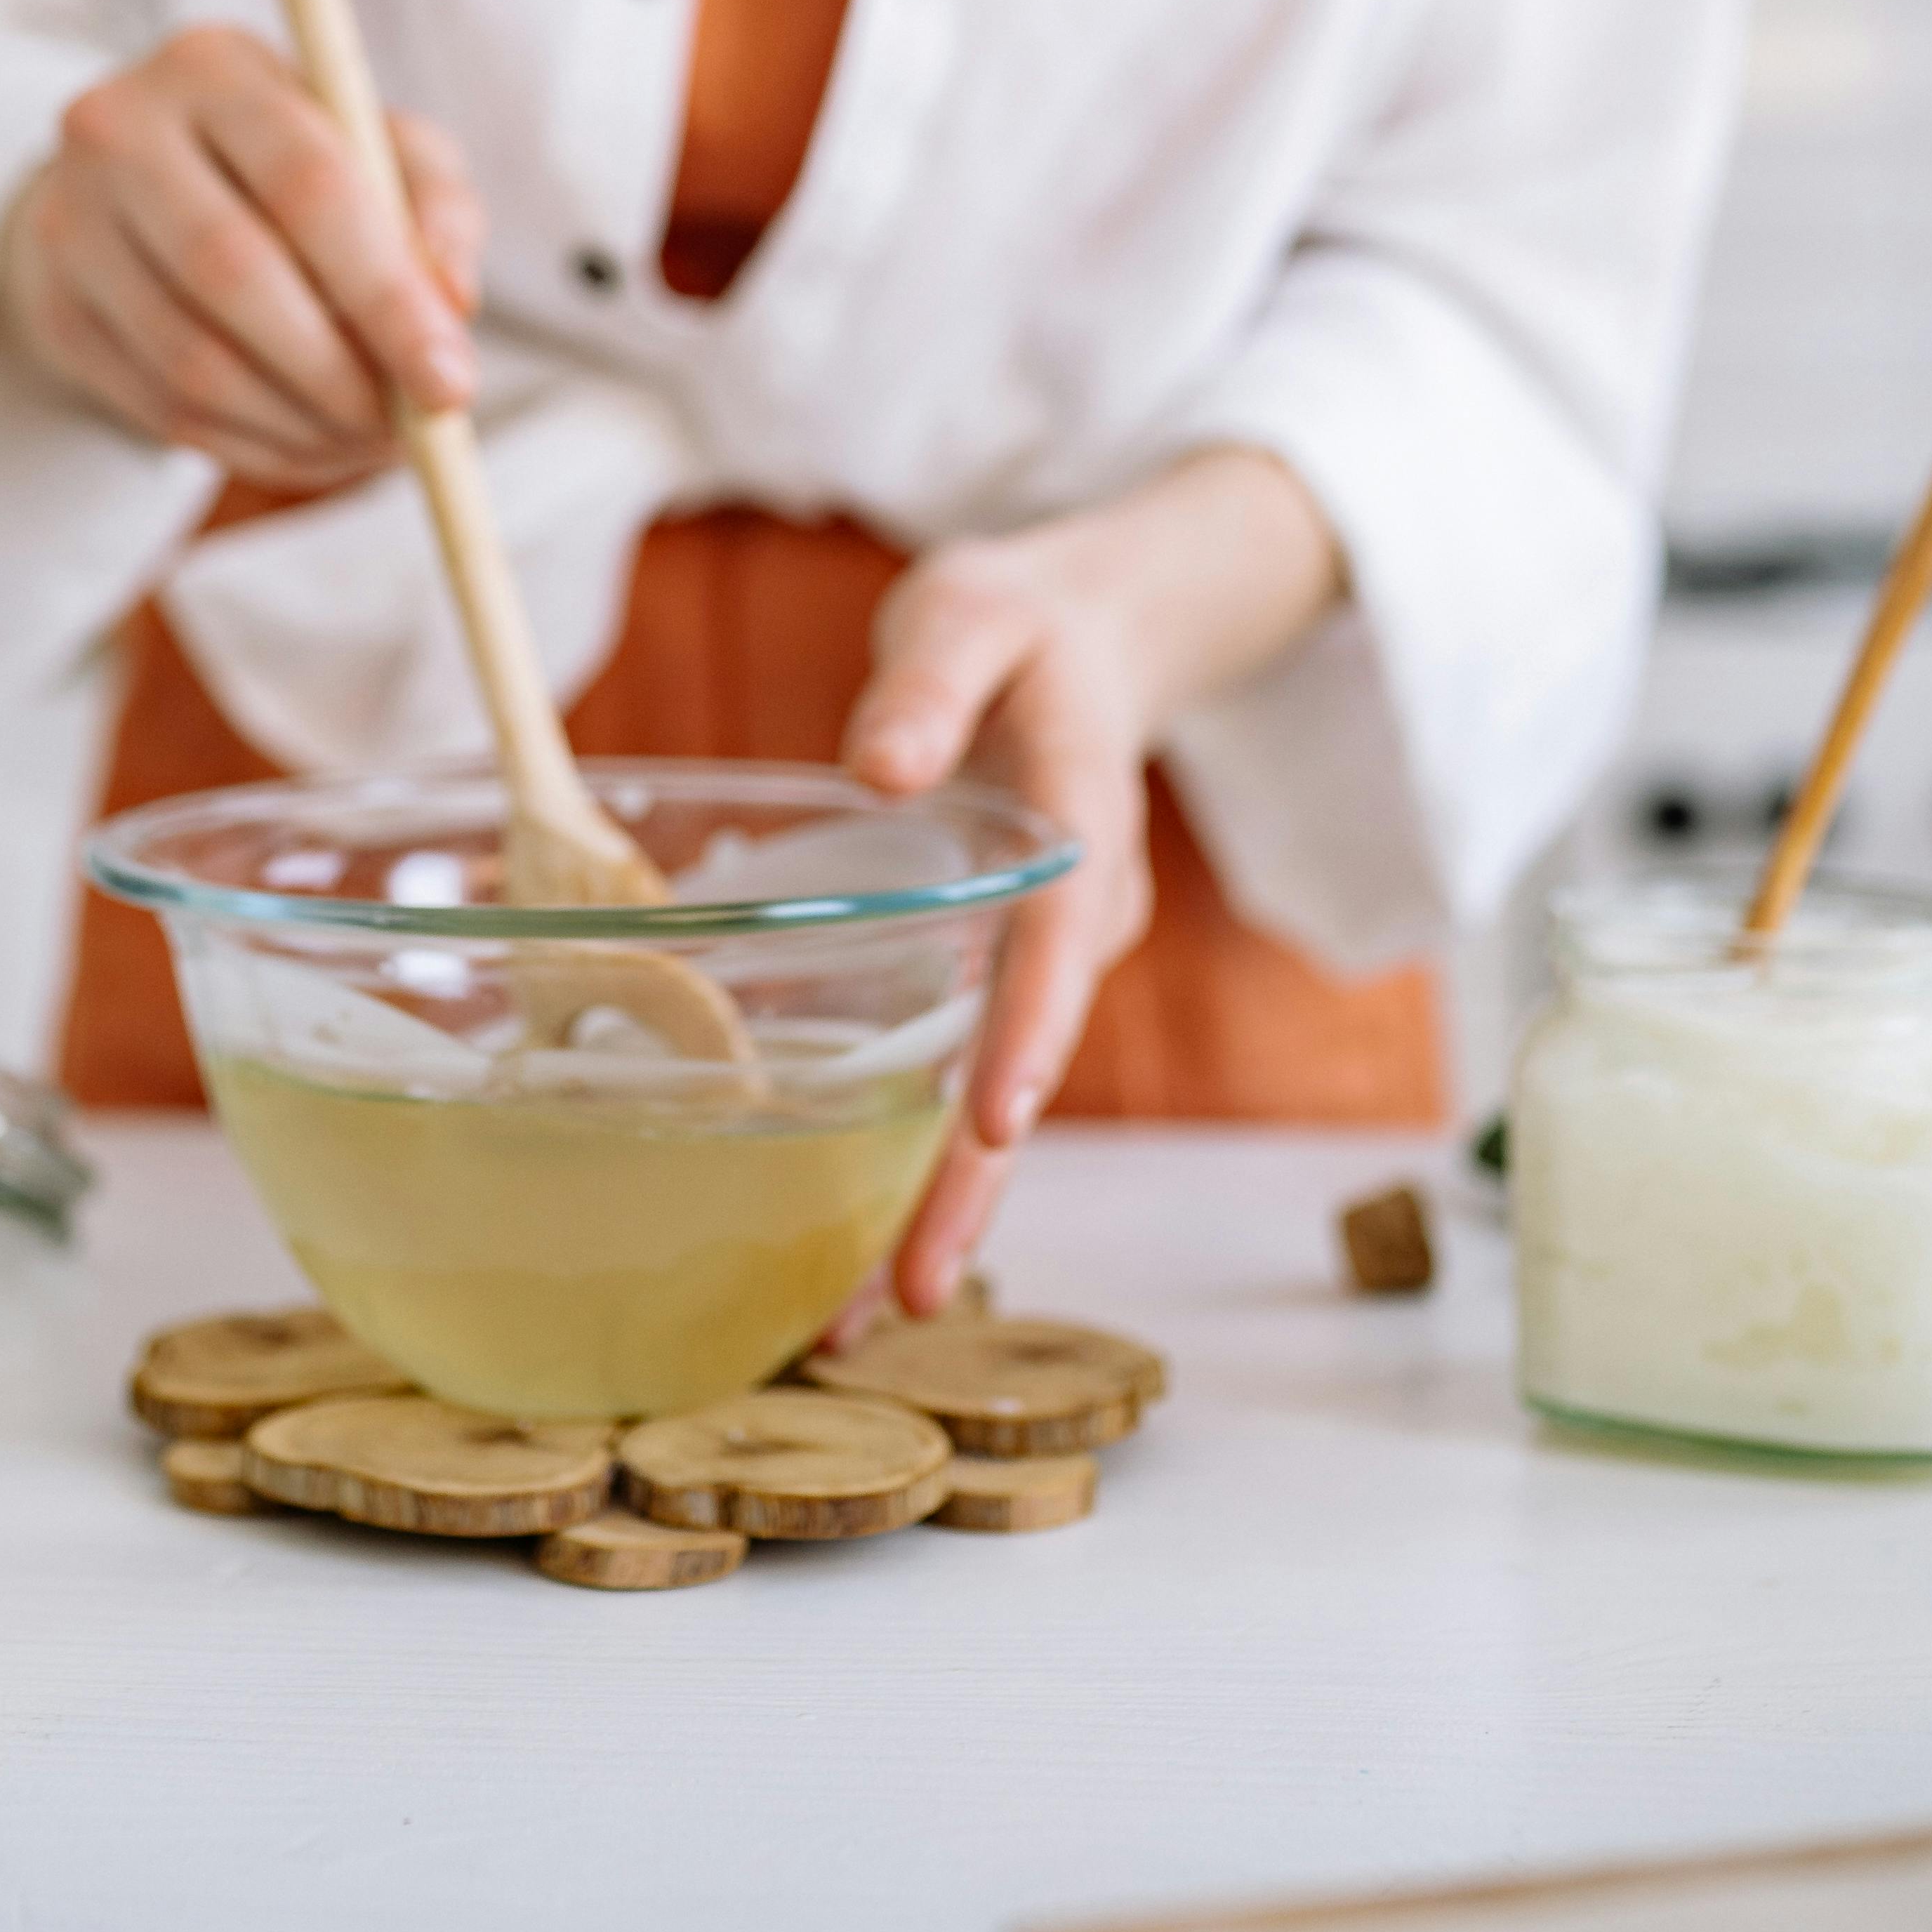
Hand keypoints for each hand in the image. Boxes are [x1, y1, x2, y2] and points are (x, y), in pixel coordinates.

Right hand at [0, 25, 484, 490]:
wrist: (139, 182)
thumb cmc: (290, 160)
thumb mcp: (379, 148)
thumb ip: (435, 206)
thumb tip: (452, 305)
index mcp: (212, 66)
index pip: (307, 184)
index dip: (386, 295)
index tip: (451, 382)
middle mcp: (119, 130)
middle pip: (236, 273)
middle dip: (341, 373)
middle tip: (412, 428)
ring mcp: (70, 222)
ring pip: (193, 360)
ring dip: (299, 423)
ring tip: (369, 439)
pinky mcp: (56, 310)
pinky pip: (160, 407)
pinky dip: (252, 444)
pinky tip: (309, 443)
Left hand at [839, 450, 1342, 1312]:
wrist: (1089, 639)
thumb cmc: (1020, 623)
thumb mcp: (976, 612)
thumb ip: (932, 684)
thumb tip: (880, 768)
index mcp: (1080, 828)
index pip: (1060, 944)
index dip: (1031, 1036)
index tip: (997, 1124)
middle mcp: (1076, 917)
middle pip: (1030, 1065)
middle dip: (973, 1187)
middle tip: (906, 1295)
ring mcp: (1041, 959)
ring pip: (995, 1096)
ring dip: (932, 1203)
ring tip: (850, 1318)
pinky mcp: (1001, 974)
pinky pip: (962, 1076)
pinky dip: (915, 1160)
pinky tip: (842, 1242)